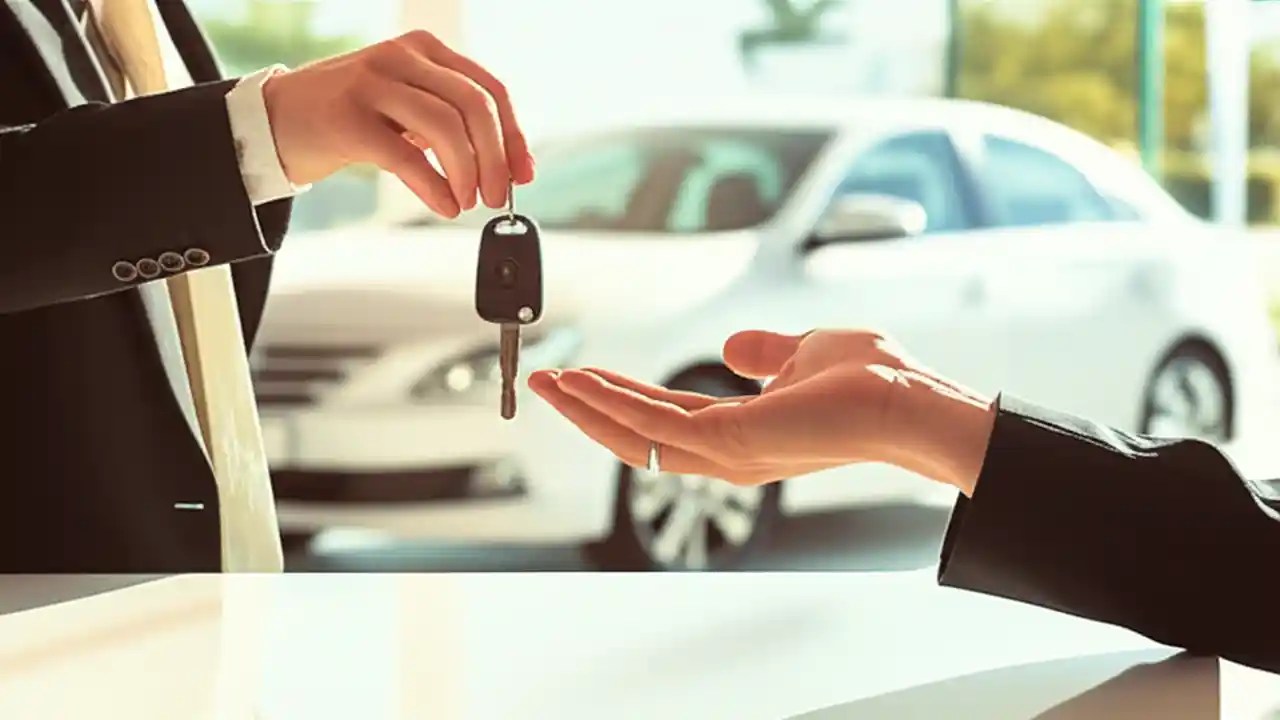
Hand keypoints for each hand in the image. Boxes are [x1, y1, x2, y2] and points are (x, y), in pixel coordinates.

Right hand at [261, 30, 533, 218]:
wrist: (273, 119)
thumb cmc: (347, 116)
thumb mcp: (405, 104)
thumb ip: (448, 121)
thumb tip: (502, 165)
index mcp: (424, 49)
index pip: (489, 88)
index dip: (514, 135)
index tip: (524, 173)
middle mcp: (401, 57)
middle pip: (474, 105)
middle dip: (496, 157)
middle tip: (498, 196)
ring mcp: (372, 83)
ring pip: (445, 126)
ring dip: (467, 172)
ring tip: (467, 200)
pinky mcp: (348, 118)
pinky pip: (406, 155)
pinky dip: (434, 186)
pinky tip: (444, 205)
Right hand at [529, 329, 997, 494]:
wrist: (911, 402)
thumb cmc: (874, 383)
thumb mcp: (805, 353)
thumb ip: (765, 353)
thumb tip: (735, 347)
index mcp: (741, 435)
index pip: (663, 421)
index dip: (618, 399)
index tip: (581, 375)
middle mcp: (728, 453)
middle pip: (637, 437)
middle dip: (586, 410)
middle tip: (542, 381)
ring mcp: (729, 453)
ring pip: (637, 436)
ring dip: (590, 407)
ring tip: (550, 381)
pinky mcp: (734, 441)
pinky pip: (658, 425)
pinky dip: (618, 403)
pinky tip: (588, 383)